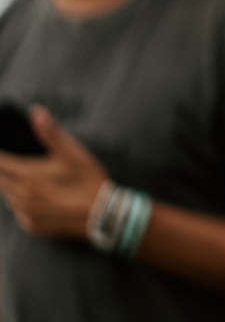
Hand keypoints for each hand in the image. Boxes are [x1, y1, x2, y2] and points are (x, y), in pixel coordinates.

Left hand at [0, 107, 109, 239]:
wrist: (103, 214)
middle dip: (3, 166)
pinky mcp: (31, 225)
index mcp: (29, 177)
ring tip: (24, 173)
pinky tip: (36, 193)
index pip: (0, 161)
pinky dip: (20, 199)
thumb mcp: (73, 153)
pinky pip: (17, 209)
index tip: (0, 145)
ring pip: (6, 194)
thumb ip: (50, 133)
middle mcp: (21, 198)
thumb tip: (35, 112)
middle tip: (9, 158)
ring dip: (9, 183)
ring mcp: (25, 214)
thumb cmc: (89, 180)